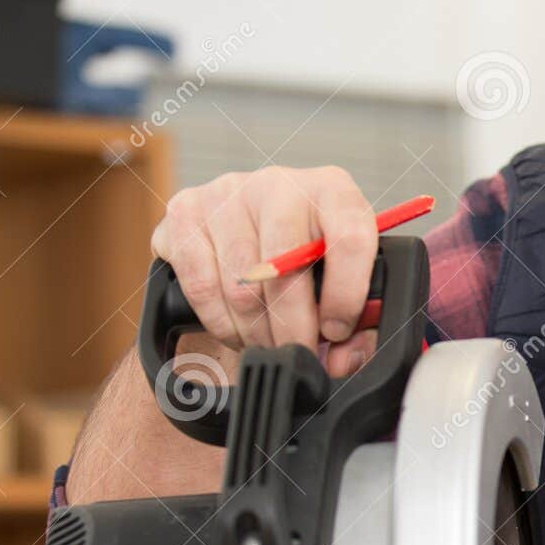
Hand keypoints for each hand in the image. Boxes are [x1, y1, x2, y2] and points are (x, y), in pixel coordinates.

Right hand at [149, 165, 379, 376]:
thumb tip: (345, 360)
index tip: (336, 331)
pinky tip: (237, 329)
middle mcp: (279, 184)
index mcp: (332, 191)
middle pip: (285, 270)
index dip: (345, 298)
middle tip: (298, 353)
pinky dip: (220, 323)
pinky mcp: (185, 212)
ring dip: (256, 333)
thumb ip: (359, 322)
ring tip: (268, 343)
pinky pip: (201, 288)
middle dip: (293, 330)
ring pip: (241, 288)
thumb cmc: (308, 255)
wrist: (251, 225)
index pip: (349, 239)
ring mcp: (228, 194)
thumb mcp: (346, 278)